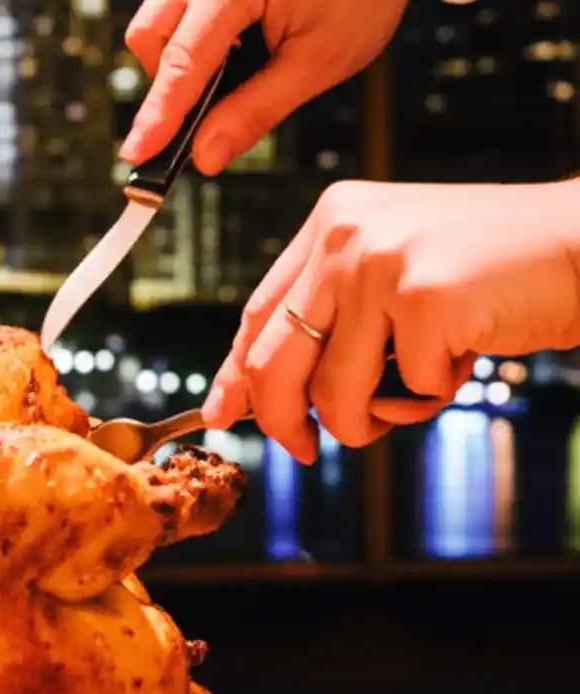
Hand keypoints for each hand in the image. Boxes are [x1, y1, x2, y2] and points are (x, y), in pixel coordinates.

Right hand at [120, 0, 406, 173]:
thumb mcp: (320, 60)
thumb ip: (256, 110)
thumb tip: (205, 155)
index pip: (184, 60)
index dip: (159, 114)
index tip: (139, 154)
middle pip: (149, 35)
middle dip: (166, 83)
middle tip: (206, 113)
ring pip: (155, 23)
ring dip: (179, 62)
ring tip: (233, 73)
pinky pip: (175, 12)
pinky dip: (192, 43)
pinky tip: (234, 50)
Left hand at [201, 179, 579, 463]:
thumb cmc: (494, 268)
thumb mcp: (395, 272)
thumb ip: (336, 314)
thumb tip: (264, 388)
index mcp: (332, 221)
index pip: (258, 313)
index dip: (235, 372)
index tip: (223, 411)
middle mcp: (344, 234)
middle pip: (272, 360)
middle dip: (282, 421)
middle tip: (304, 448)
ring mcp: (381, 263)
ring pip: (333, 392)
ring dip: (370, 418)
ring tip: (415, 394)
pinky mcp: (424, 297)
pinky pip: (408, 389)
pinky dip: (437, 393)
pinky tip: (468, 353)